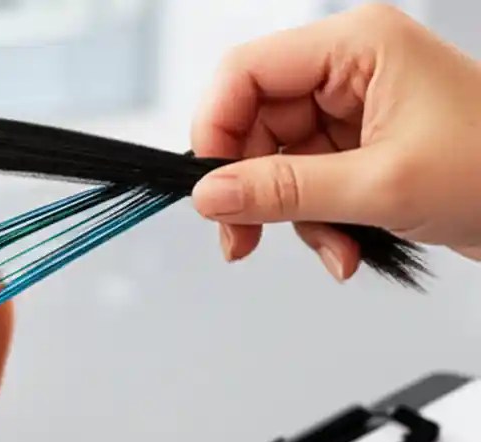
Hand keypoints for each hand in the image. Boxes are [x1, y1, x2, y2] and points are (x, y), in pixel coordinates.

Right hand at [190, 3, 480, 279]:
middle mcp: (352, 67)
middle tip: (244, 239)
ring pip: (278, 160)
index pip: (245, 72)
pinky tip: (346, 246)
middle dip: (253, 187)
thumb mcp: (379, 187)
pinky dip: (318, 220)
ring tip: (333, 248)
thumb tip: (210, 196)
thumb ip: (283, 191)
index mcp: (358, 45)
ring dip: (293, 214)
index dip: (216, 129)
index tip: (209, 187)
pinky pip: (308, 181)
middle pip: (255, 121)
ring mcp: (357, 106)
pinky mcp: (365, 143)